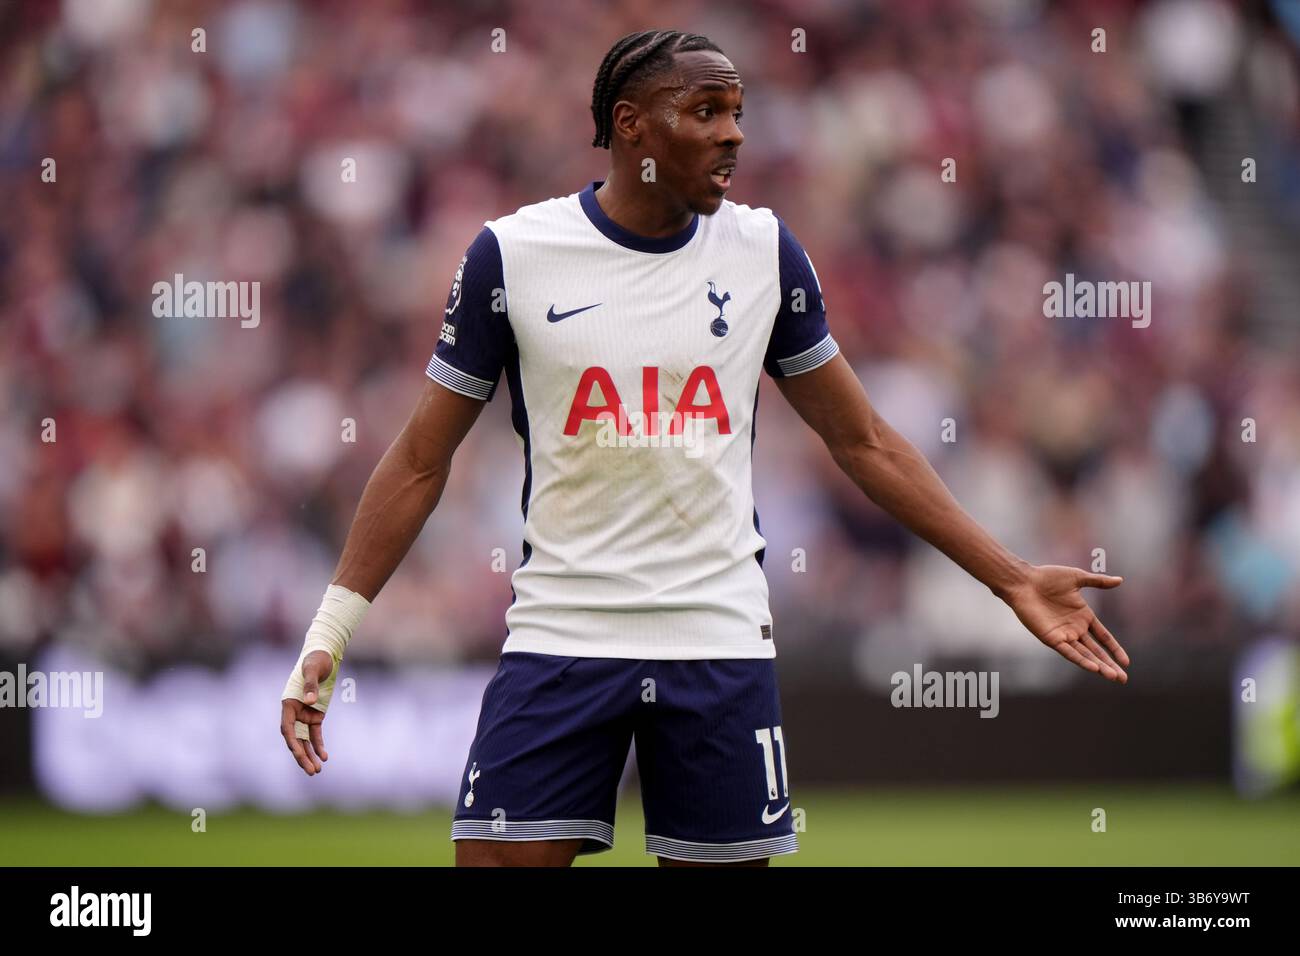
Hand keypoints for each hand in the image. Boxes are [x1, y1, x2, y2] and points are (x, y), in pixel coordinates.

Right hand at [280, 649, 333, 775]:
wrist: (323, 655)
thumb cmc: (315, 660)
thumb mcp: (313, 670)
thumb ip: (310, 685)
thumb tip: (309, 701)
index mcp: (288, 704)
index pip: (287, 728)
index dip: (292, 741)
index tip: (298, 753)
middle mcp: (294, 713)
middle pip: (295, 739)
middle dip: (302, 756)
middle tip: (311, 771)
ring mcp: (304, 715)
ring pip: (305, 740)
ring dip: (310, 755)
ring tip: (317, 771)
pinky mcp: (316, 715)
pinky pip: (315, 734)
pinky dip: (319, 745)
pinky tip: (324, 757)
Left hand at [1001, 565, 1129, 682]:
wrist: (1024, 581)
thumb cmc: (1047, 577)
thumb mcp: (1077, 578)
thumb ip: (1098, 581)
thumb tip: (1120, 580)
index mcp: (1084, 617)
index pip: (1104, 637)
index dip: (1115, 649)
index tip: (1126, 662)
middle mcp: (1075, 629)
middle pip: (1097, 651)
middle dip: (1110, 665)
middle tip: (1123, 679)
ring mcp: (1063, 635)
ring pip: (1085, 655)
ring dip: (1099, 666)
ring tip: (1112, 677)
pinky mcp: (1051, 638)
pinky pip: (1068, 652)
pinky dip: (1080, 660)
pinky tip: (1093, 668)